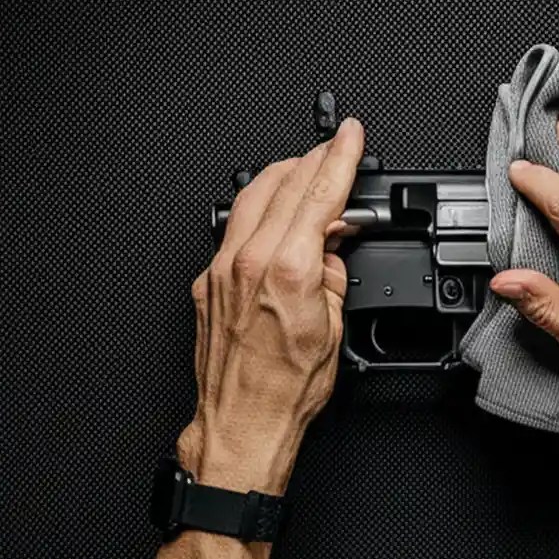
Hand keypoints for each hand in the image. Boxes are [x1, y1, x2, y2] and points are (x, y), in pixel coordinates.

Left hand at [176, 119, 365, 494]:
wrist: (243, 424)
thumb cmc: (287, 390)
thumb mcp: (334, 327)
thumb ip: (332, 274)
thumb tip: (331, 246)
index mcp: (287, 269)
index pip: (319, 194)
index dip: (340, 157)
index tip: (351, 135)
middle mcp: (247, 261)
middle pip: (282, 184)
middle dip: (314, 159)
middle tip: (336, 147)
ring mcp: (221, 270)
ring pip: (251, 198)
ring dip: (283, 177)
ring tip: (307, 172)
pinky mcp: (207, 283)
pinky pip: (234, 228)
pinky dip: (260, 210)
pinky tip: (277, 216)